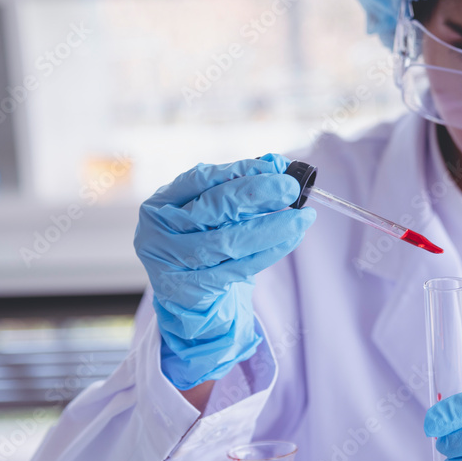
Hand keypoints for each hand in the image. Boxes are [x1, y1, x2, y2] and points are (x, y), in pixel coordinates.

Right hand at [134, 154, 314, 389]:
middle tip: (291, 188)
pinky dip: (269, 251)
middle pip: (213, 209)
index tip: (274, 166)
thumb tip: (278, 165)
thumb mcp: (207, 213)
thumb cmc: (199, 241)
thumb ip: (236, 187)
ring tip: (302, 217)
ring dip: (271, 227)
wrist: (183, 295)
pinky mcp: (192, 290)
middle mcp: (159, 232)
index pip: (200, 179)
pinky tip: (291, 239)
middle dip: (257, 194)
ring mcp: (172, 263)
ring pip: (228, 241)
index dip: (239, 170)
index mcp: (160, 203)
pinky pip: (239, 268)